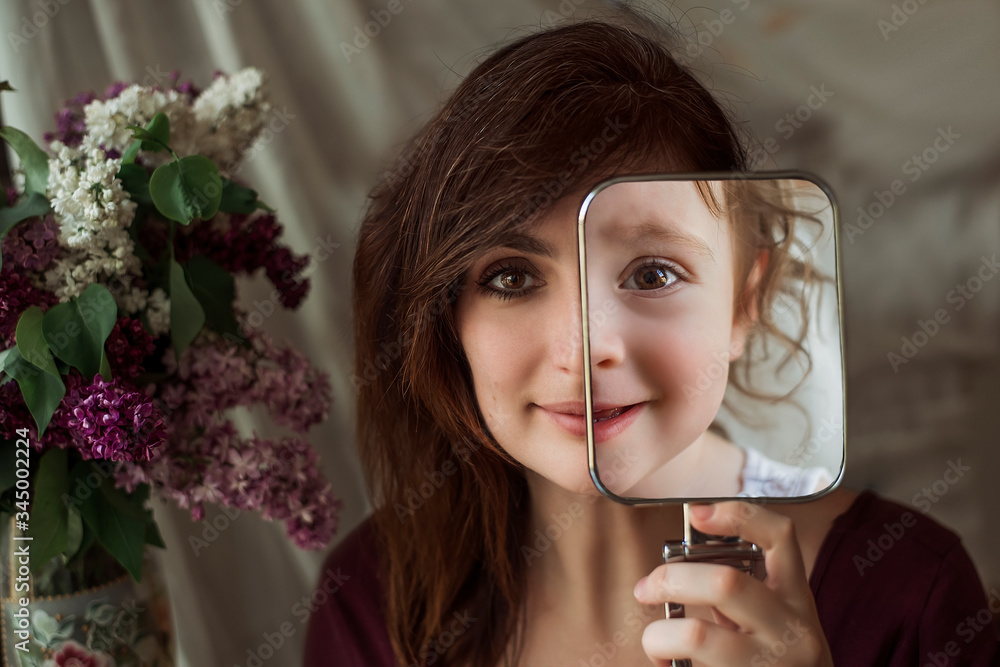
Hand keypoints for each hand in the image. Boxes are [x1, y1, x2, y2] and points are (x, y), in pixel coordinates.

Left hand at [632, 502, 833, 666]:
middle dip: (670, 579)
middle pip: (724, 582)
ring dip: (658, 636)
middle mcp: (793, 631)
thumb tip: (677, 570)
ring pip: (697, 634)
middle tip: (645, 589)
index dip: (738, 515)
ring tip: (655, 643)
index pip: (781, 537)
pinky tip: (667, 666)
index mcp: (798, 600)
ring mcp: (773, 665)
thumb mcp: (776, 625)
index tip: (697, 513)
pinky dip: (667, 664)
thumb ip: (742, 597)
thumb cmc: (781, 666)